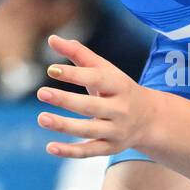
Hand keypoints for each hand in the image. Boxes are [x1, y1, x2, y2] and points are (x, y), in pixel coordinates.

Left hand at [36, 35, 153, 157]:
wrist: (149, 118)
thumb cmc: (117, 87)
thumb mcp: (104, 69)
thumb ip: (78, 53)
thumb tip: (51, 38)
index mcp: (119, 85)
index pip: (96, 79)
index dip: (74, 74)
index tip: (51, 70)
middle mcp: (120, 109)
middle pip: (91, 106)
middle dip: (66, 100)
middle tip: (41, 93)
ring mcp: (116, 131)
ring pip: (88, 131)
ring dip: (64, 126)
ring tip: (41, 118)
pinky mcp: (110, 148)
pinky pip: (89, 151)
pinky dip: (70, 151)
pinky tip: (50, 147)